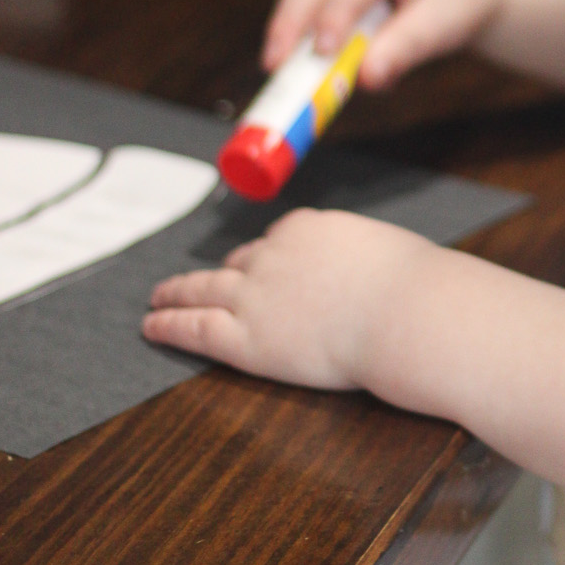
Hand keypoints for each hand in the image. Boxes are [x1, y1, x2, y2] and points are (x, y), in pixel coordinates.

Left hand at [141, 207, 432, 389]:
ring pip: (205, 289)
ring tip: (157, 299)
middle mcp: (274, 253)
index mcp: (310, 228)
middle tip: (195, 281)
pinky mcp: (246, 336)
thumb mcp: (388, 253)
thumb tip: (374, 271)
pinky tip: (151, 326)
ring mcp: (255, 293)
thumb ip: (365, 258)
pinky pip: (195, 326)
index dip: (265, 257)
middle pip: (239, 262)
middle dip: (221, 273)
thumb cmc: (413, 288)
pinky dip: (168, 324)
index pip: (279, 239)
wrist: (406, 313)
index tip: (256, 265)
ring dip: (178, 292)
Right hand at [263, 0, 504, 87]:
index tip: (321, 54)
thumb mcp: (447, 24)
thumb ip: (406, 48)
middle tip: (274, 64)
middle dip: (294, 19)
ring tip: (276, 63)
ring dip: (291, 20)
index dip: (336, 15)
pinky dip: (304, 20)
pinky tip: (295, 52)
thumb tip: (365, 80)